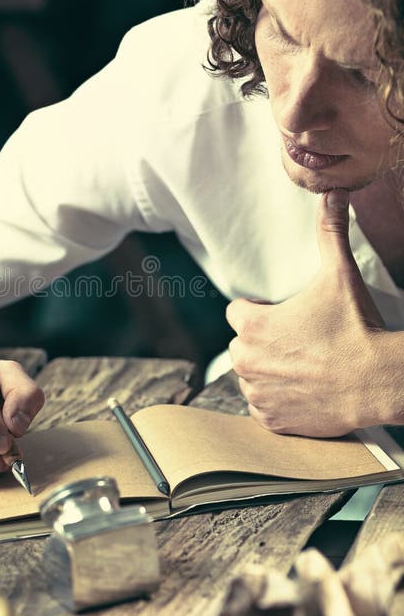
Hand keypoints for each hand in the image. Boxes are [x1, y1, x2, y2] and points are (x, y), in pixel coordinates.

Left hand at [226, 189, 385, 436]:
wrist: (377, 381)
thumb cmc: (355, 328)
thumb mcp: (340, 274)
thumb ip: (330, 233)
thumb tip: (333, 195)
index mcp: (251, 325)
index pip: (238, 312)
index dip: (262, 311)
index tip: (287, 315)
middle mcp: (245, 360)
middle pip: (243, 344)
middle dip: (265, 342)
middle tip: (301, 342)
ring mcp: (257, 393)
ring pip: (252, 376)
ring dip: (270, 371)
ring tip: (305, 366)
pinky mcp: (271, 420)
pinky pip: (263, 407)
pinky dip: (278, 401)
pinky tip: (303, 390)